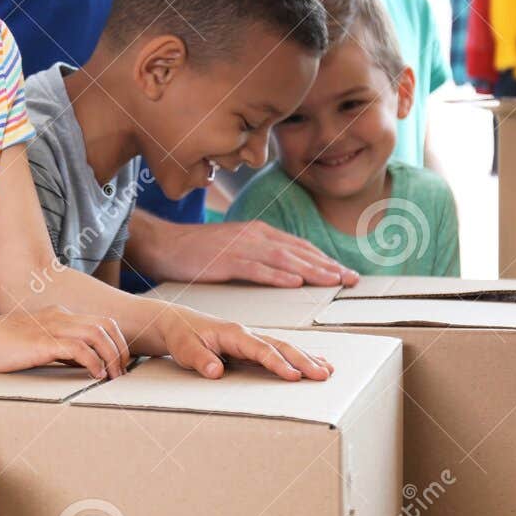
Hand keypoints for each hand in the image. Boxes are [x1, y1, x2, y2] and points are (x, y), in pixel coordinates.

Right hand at [0, 306, 129, 378]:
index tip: (118, 362)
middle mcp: (59, 316)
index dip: (116, 342)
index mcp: (57, 314)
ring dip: (112, 357)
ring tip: (113, 377)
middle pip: (106, 325)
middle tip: (122, 372)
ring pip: (98, 335)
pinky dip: (94, 362)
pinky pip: (80, 349)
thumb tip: (80, 364)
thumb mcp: (33, 343)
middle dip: (120, 349)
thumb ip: (56, 348)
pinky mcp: (42, 342)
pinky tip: (95, 376)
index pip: (100, 321)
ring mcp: (51, 327)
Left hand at [159, 309, 333, 381]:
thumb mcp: (184, 348)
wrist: (177, 322)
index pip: (261, 350)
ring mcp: (252, 338)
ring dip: (307, 357)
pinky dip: (299, 356)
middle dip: (303, 361)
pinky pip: (280, 350)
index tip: (294, 376)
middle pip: (281, 347)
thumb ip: (199, 359)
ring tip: (327, 370)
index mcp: (233, 333)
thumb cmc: (182, 335)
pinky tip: (314, 362)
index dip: (278, 363)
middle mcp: (247, 334)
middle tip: (323, 375)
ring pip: (285, 347)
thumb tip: (215, 371)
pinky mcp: (253, 345)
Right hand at [179, 220, 359, 287]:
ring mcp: (240, 246)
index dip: (324, 259)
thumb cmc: (196, 250)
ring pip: (284, 258)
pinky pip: (256, 268)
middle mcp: (254, 235)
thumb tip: (284, 270)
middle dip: (327, 265)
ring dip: (311, 270)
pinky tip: (294, 282)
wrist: (163, 243)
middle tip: (351, 278)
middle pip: (298, 251)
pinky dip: (277, 275)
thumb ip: (258, 255)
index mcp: (258, 232)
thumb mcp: (234, 248)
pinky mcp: (225, 260)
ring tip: (333, 280)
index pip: (298, 246)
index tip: (345, 272)